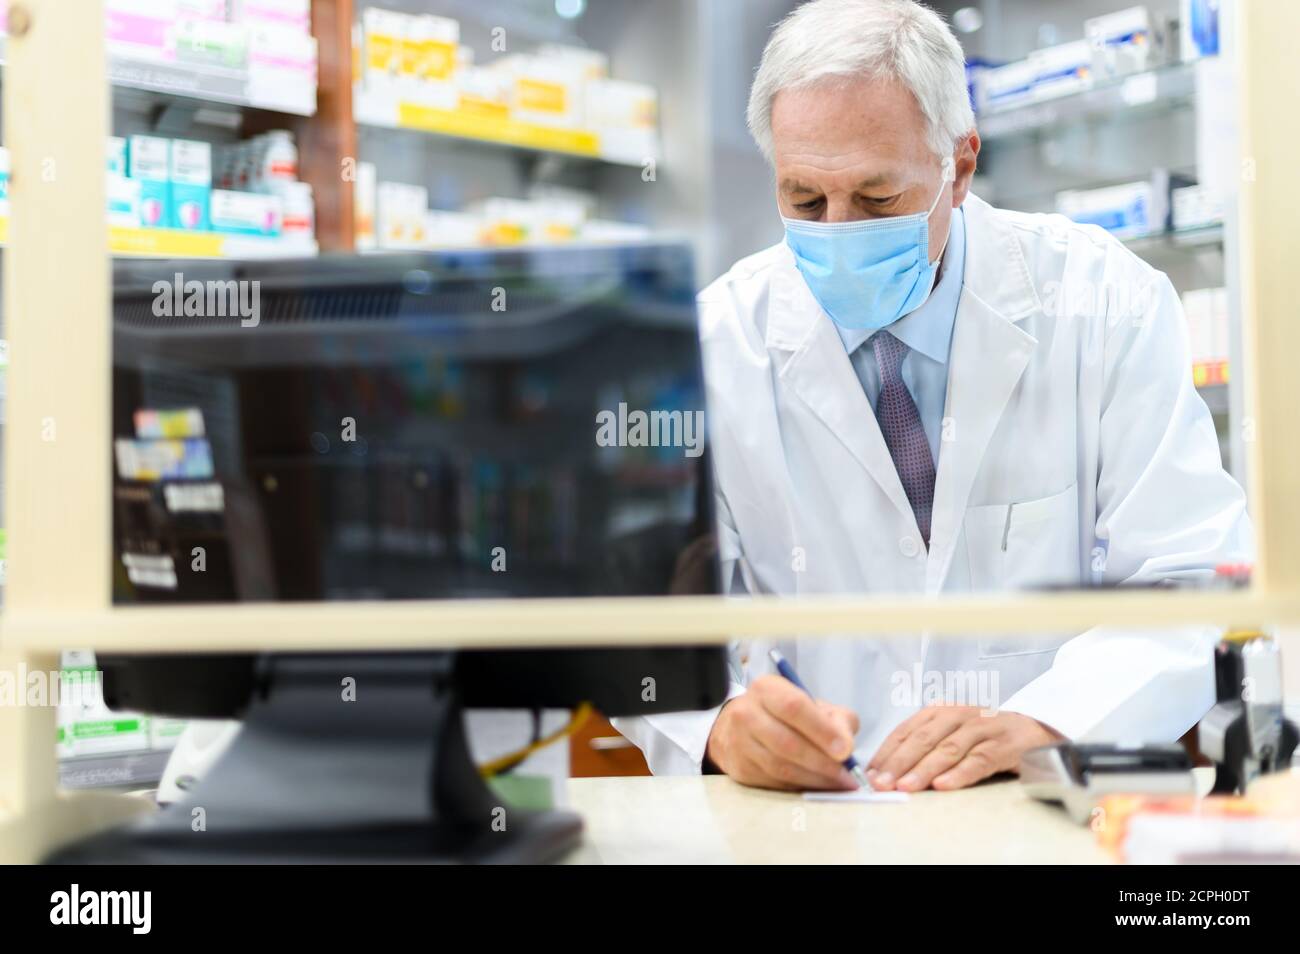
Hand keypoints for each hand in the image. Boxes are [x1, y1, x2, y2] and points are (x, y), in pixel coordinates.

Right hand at [705, 675, 859, 790]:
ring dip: (814, 779)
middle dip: (822, 762)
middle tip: (847, 776)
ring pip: (780, 766)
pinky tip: (816, 785)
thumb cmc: (787, 714)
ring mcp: (739, 742)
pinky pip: (774, 782)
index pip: (794, 707)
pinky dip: (800, 786)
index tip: (846, 750)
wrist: (744, 725)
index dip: (822, 730)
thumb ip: (837, 719)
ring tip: (838, 784)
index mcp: (766, 689)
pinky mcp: (740, 768)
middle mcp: (746, 713)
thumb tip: (846, 746)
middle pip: (787, 742)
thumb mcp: (813, 704)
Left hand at [867, 706, 1061, 791]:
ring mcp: (982, 729)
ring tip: (906, 786)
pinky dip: (959, 773)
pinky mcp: (1003, 746)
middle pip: (923, 739)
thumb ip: (924, 746)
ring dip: (924, 769)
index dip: (886, 752)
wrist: (1033, 729)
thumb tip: (887, 772)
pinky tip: (943, 785)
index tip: (870, 773)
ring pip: (947, 749)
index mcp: (939, 711)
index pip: (906, 731)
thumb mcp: (951, 732)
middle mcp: (958, 715)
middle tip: (881, 783)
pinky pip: (978, 761)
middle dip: (899, 762)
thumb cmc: (984, 735)